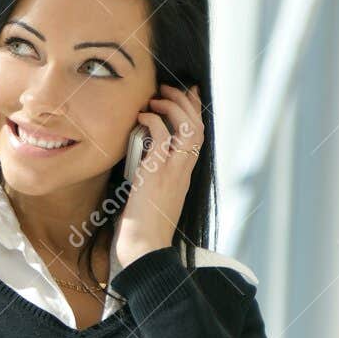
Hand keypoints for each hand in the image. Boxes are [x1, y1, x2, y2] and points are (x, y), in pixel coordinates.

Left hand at [115, 83, 202, 267]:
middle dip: (184, 101)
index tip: (187, 92)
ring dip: (172, 107)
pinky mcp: (156, 175)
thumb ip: (151, 175)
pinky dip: (153, 122)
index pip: (198, 135)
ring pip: (187, 128)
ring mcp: (172, 172)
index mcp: (184, 174)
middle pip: (197, 126)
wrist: (143, 249)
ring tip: (155, 99)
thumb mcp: (151, 195)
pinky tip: (141, 118)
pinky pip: (161, 138)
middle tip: (166, 88)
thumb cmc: (142, 228)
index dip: (194, 110)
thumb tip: (140, 158)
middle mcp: (183, 171)